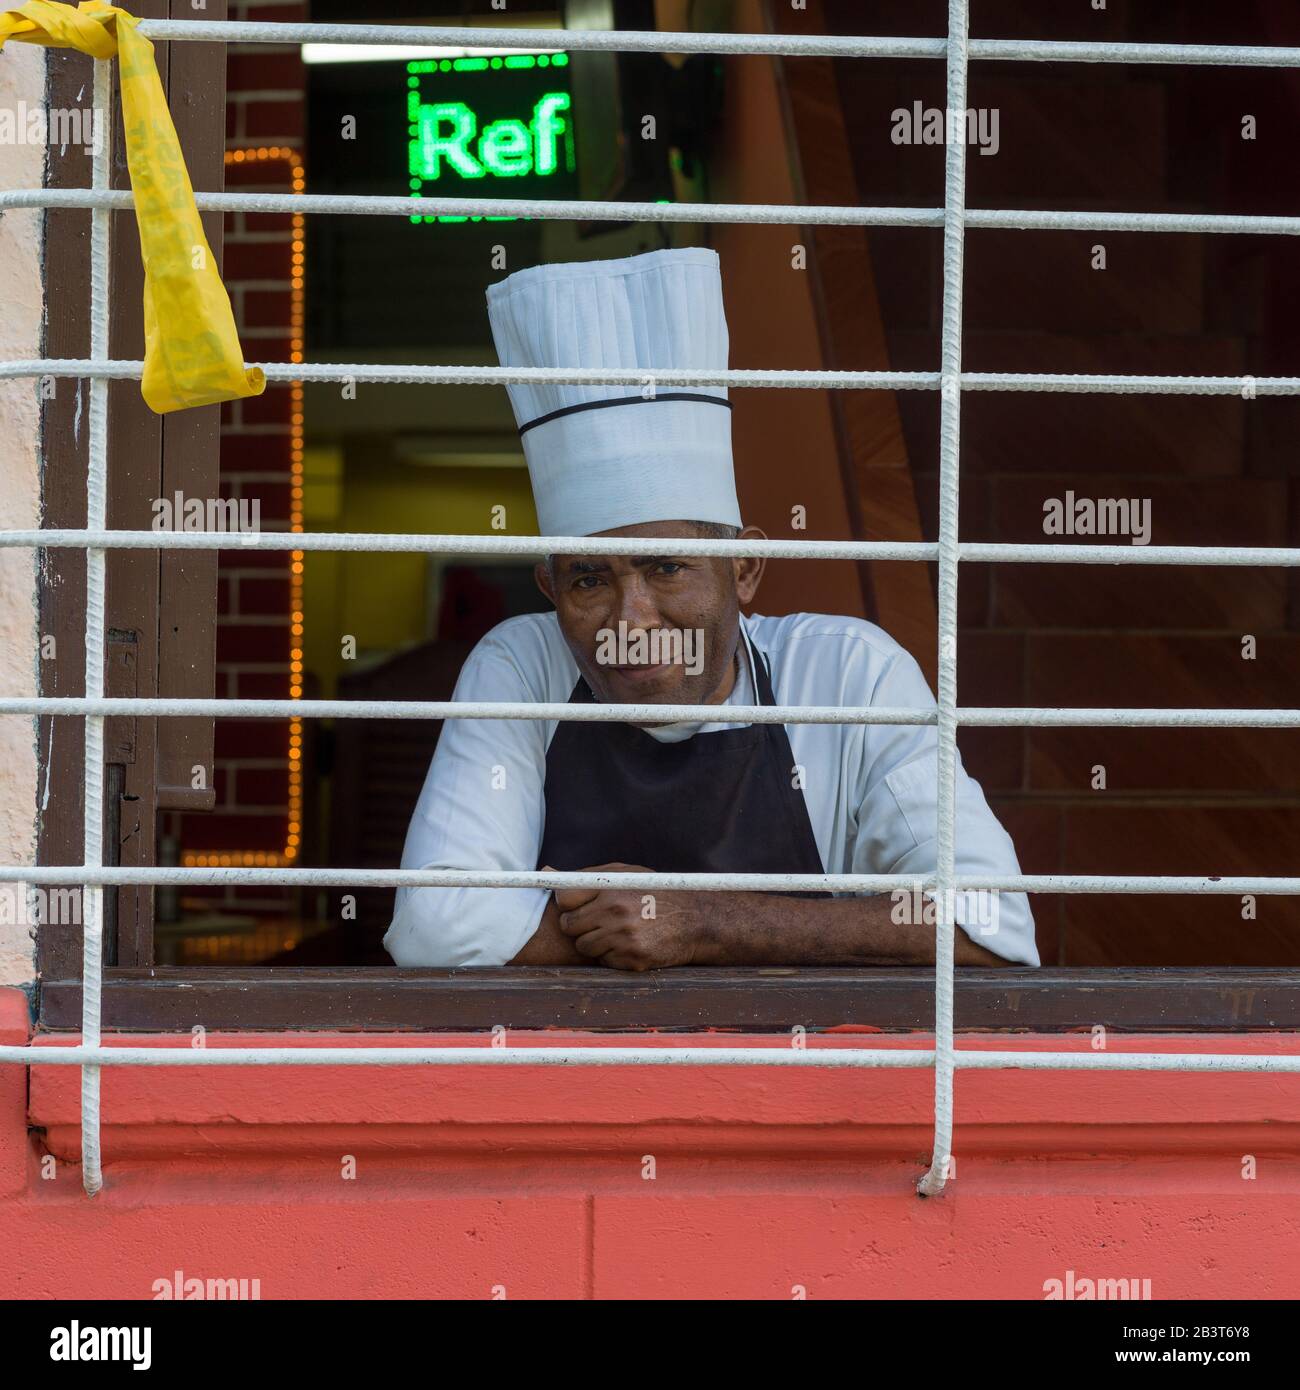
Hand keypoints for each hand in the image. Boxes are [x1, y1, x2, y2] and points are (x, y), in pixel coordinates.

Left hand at [554, 862, 705, 970]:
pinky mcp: (632, 961)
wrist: (697, 921)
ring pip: (584, 947)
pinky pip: (603, 962)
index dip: (568, 903)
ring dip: (594, 942)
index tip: (577, 904)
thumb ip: (586, 875)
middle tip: (596, 920)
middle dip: (578, 924)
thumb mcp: (626, 874)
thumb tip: (546, 873)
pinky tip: (630, 944)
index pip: (564, 899)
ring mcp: (624, 939)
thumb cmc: (656, 892)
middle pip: (569, 926)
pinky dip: (611, 956)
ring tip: (616, 931)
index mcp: (611, 889)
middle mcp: (615, 914)